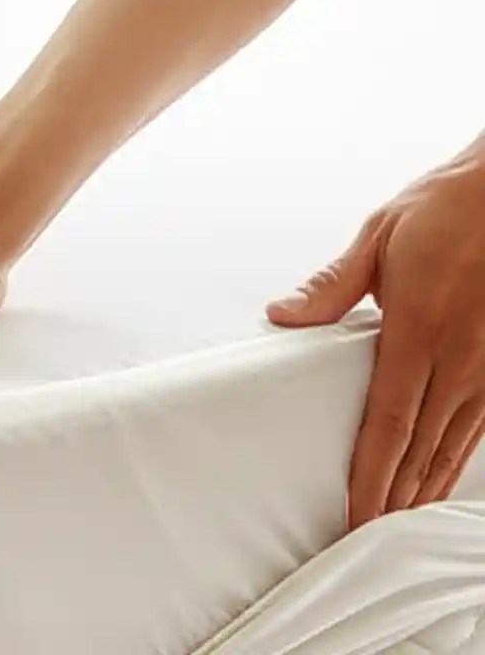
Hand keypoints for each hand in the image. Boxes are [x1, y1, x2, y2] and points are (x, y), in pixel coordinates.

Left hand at [267, 134, 484, 529]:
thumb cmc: (446, 209)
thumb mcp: (379, 236)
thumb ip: (331, 285)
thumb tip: (282, 317)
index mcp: (418, 330)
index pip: (388, 420)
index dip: (371, 474)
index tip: (355, 513)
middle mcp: (460, 357)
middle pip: (422, 446)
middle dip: (394, 498)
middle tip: (368, 539)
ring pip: (456, 443)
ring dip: (426, 487)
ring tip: (399, 525)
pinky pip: (482, 425)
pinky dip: (460, 459)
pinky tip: (442, 479)